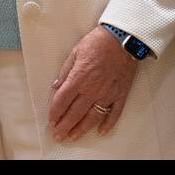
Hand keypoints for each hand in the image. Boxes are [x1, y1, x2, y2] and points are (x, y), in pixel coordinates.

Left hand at [47, 26, 138, 141]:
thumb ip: (65, 71)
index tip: (52, 119)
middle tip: (58, 135)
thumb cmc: (99, 42)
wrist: (122, 38)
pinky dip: (108, 124)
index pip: (62, 101)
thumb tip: (57, 86)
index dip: (55, 112)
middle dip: (64, 126)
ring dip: (81, 129)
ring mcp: (107, 94)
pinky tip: (101, 131)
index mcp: (78, 78)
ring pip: (92, 117)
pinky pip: (114, 113)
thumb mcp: (75, 52)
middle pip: (74, 113)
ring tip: (73, 136)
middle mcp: (92, 89)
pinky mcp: (120, 94)